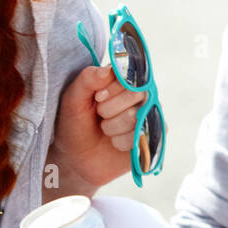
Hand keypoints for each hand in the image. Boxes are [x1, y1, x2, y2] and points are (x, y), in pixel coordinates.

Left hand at [48, 64, 145, 193]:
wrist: (76, 158)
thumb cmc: (75, 125)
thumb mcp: (73, 99)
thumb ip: (87, 80)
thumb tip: (108, 70)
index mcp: (125, 80)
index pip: (130, 74)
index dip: (112, 88)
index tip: (97, 98)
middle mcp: (142, 95)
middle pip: (136, 94)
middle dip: (109, 109)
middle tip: (100, 116)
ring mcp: (150, 116)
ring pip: (136, 117)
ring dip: (112, 128)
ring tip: (106, 131)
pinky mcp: (154, 137)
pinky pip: (142, 136)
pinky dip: (121, 142)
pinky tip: (116, 143)